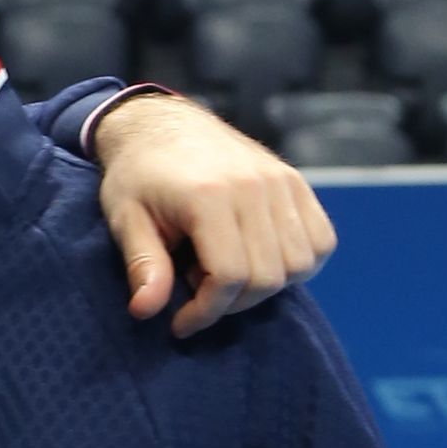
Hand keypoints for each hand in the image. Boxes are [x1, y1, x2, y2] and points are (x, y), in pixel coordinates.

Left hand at [92, 94, 335, 337]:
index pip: (231, 276)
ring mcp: (282, 181)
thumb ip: (143, 265)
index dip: (207, 311)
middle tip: (195, 288)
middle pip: (269, 276)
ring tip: (219, 266)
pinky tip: (254, 257)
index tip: (182, 323)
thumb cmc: (137, 175)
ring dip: (263, 284)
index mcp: (209, 195)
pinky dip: (296, 263)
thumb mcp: (126, 219)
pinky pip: (320, 240)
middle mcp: (255, 187)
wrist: (161, 124)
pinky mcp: (296, 182)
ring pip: (300, 264)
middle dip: (231, 301)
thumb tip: (146, 312)